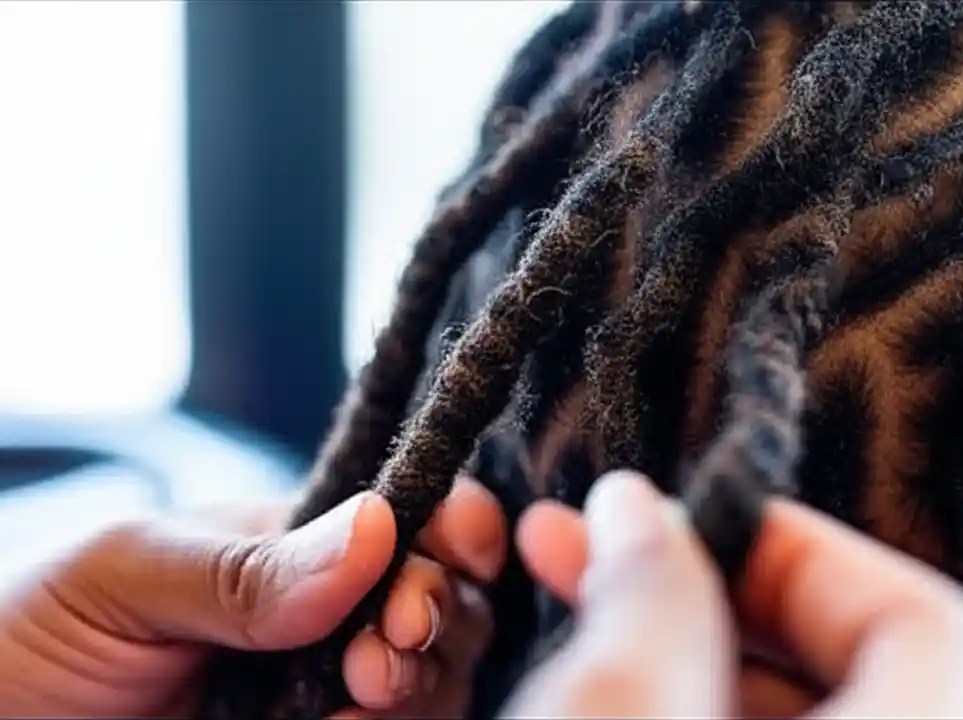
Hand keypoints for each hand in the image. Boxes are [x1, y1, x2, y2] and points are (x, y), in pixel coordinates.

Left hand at [0, 477, 505, 718]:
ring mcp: (328, 697)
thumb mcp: (126, 574)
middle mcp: (333, 619)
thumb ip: (245, 567)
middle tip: (381, 652)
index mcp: (303, 545)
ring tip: (359, 700)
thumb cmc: (38, 631)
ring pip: (437, 683)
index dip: (460, 528)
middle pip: (450, 604)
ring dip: (423, 686)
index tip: (464, 549)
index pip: (420, 519)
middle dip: (440, 618)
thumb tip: (376, 526)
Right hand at [507, 470, 962, 717]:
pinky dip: (679, 702)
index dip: (812, 551)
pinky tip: (589, 670)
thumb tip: (635, 509)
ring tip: (563, 589)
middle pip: (857, 660)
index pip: (933, 624)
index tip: (691, 520)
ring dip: (682, 640)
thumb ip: (649, 603)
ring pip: (794, 709)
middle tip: (590, 543)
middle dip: (714, 585)